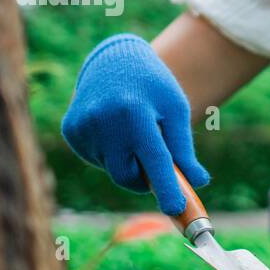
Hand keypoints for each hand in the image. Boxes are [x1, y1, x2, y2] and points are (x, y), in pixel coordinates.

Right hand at [61, 34, 209, 214]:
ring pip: (113, 169)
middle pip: (128, 175)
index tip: (177, 210)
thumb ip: (183, 148)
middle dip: (144, 178)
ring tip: (133, 128)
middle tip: (156, 161)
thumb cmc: (153, 86)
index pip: (154, 160)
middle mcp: (103, 121)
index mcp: (134, 113)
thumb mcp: (176, 110)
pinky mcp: (71, 131)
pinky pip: (98, 159)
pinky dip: (111, 153)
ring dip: (128, 161)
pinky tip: (114, 128)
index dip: (166, 188)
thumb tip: (198, 182)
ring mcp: (83, 127)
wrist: (114, 59)